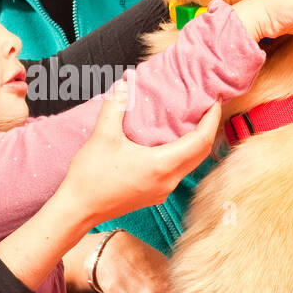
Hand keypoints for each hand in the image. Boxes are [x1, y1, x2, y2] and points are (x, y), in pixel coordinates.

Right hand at [58, 75, 221, 225]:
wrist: (77, 209)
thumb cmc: (90, 176)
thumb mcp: (102, 136)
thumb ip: (115, 106)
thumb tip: (125, 83)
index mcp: (162, 165)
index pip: (201, 141)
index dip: (212, 119)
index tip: (215, 101)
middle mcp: (168, 181)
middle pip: (201, 153)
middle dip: (209, 129)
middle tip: (208, 107)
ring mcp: (162, 190)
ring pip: (190, 164)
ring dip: (196, 143)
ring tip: (192, 121)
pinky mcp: (153, 194)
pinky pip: (177, 171)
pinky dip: (182, 154)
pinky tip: (171, 141)